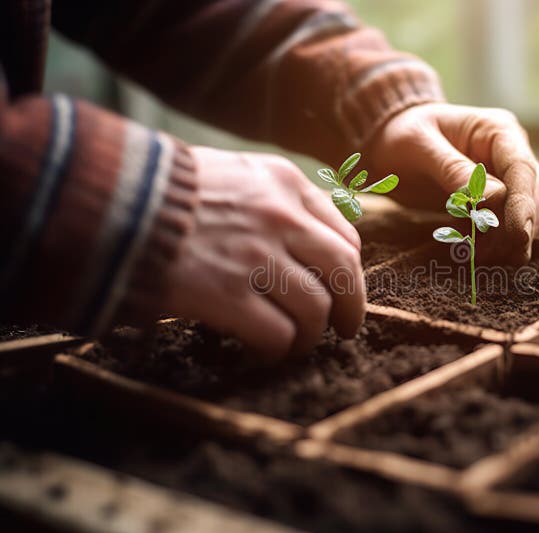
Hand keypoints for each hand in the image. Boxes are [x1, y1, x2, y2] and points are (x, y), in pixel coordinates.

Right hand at [163, 147, 364, 359]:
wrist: (109, 199)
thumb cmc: (165, 190)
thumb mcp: (233, 173)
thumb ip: (274, 199)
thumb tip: (308, 238)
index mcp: (284, 183)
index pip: (345, 235)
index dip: (349, 272)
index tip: (342, 290)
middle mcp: (280, 216)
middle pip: (344, 273)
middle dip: (351, 308)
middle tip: (345, 330)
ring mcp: (255, 255)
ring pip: (315, 310)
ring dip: (309, 335)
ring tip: (294, 344)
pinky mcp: (226, 294)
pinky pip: (278, 334)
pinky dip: (277, 349)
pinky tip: (263, 349)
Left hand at [363, 103, 538, 263]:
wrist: (388, 143)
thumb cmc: (402, 135)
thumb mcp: (420, 146)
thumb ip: (454, 169)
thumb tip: (495, 197)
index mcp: (499, 130)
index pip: (522, 167)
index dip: (523, 203)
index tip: (517, 234)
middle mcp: (510, 152)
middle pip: (532, 194)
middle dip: (516, 227)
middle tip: (487, 253)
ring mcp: (504, 177)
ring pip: (524, 214)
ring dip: (506, 240)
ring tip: (476, 256)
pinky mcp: (493, 200)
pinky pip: (503, 225)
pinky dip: (493, 243)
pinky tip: (472, 252)